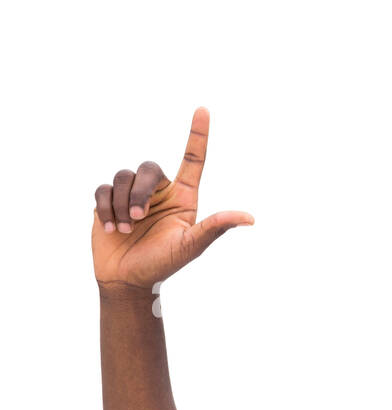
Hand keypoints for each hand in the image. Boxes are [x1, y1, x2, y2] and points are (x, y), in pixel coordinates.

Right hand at [91, 106, 252, 292]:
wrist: (128, 280)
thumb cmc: (164, 264)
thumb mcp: (192, 246)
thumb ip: (216, 228)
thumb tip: (249, 218)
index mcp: (183, 198)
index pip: (193, 160)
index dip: (197, 135)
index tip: (203, 109)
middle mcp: (159, 192)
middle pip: (148, 168)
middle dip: (140, 191)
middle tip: (138, 219)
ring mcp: (132, 195)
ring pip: (122, 178)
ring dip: (121, 205)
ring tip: (125, 230)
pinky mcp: (108, 201)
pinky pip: (103, 189)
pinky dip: (105, 208)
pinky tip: (110, 229)